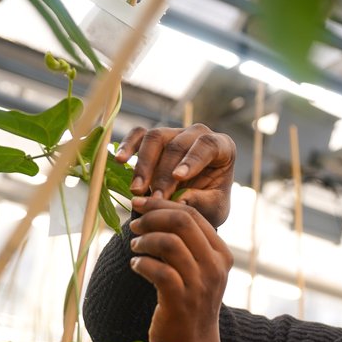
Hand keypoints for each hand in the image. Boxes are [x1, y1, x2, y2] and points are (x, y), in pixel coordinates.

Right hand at [117, 125, 235, 227]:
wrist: (195, 204)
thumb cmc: (210, 204)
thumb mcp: (214, 209)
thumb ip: (202, 203)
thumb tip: (181, 200)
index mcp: (222, 147)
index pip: (208, 144)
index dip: (192, 159)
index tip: (179, 178)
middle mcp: (198, 134)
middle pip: (177, 144)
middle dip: (164, 173)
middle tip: (156, 198)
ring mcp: (175, 133)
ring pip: (156, 138)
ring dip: (144, 164)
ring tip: (137, 190)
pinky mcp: (155, 138)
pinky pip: (139, 134)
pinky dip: (128, 145)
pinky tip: (119, 160)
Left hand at [128, 198, 231, 341]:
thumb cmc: (190, 308)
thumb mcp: (200, 273)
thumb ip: (187, 246)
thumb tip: (156, 214)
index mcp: (221, 255)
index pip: (193, 215)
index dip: (163, 205)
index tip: (141, 205)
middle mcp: (214, 266)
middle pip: (182, 221)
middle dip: (152, 216)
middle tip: (134, 225)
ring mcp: (199, 284)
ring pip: (168, 242)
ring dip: (144, 240)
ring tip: (134, 246)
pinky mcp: (180, 300)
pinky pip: (158, 269)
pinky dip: (141, 263)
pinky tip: (135, 266)